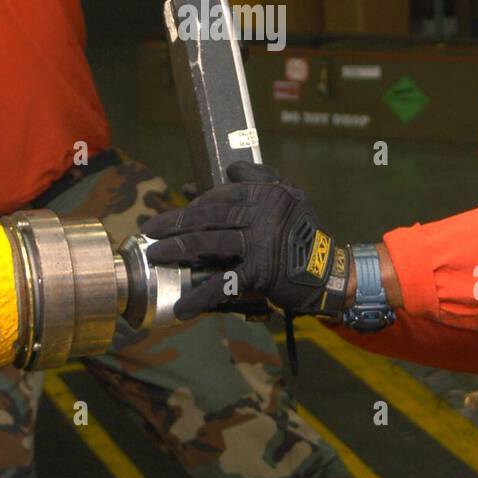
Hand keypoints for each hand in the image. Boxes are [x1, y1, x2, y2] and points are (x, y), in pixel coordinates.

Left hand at [144, 162, 335, 320]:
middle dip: (175, 223)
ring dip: (178, 250)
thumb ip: (261, 177)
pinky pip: (225, 282)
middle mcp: (263, 215)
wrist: (327, 270)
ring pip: (210, 243)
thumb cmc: (303, 231)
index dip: (195, 204)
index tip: (176, 214)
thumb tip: (229, 170)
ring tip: (155, 254)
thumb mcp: (290, 195)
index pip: (221, 196)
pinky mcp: (260, 272)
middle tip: (150, 229)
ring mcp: (261, 243)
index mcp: (266, 194)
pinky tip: (182, 306)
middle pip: (210, 216)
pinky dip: (202, 296)